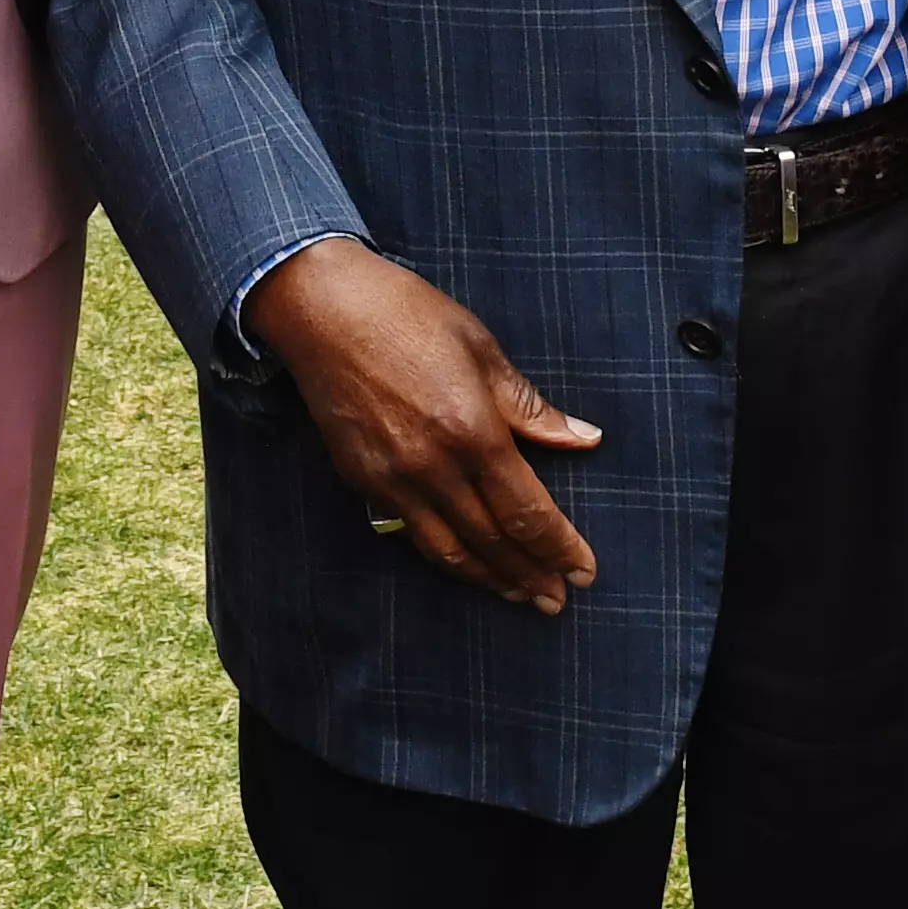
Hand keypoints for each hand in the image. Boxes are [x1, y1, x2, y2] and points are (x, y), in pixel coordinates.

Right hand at [245, 238, 601, 614]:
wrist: (321, 309)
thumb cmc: (409, 314)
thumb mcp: (483, 350)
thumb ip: (531, 407)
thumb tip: (586, 439)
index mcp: (473, 432)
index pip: (528, 512)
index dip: (561, 548)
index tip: (584, 570)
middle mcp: (433, 468)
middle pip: (493, 543)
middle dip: (532, 576)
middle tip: (559, 599)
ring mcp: (393, 480)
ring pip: (450, 552)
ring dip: (490, 580)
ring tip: (519, 595)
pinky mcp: (363, 482)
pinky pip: (412, 533)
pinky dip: (446, 556)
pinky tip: (466, 561)